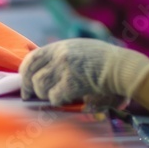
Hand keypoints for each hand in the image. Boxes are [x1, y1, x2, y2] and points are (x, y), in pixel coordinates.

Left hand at [19, 39, 148, 106]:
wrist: (123, 67)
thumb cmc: (107, 62)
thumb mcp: (81, 50)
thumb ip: (63, 58)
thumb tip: (45, 73)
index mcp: (60, 46)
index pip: (32, 58)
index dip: (25, 73)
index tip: (25, 84)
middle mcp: (59, 55)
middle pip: (32, 74)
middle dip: (30, 88)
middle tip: (31, 97)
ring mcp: (64, 68)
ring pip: (41, 86)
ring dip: (47, 95)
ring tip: (59, 96)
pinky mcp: (71, 82)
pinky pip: (54, 96)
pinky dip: (60, 101)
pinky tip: (70, 99)